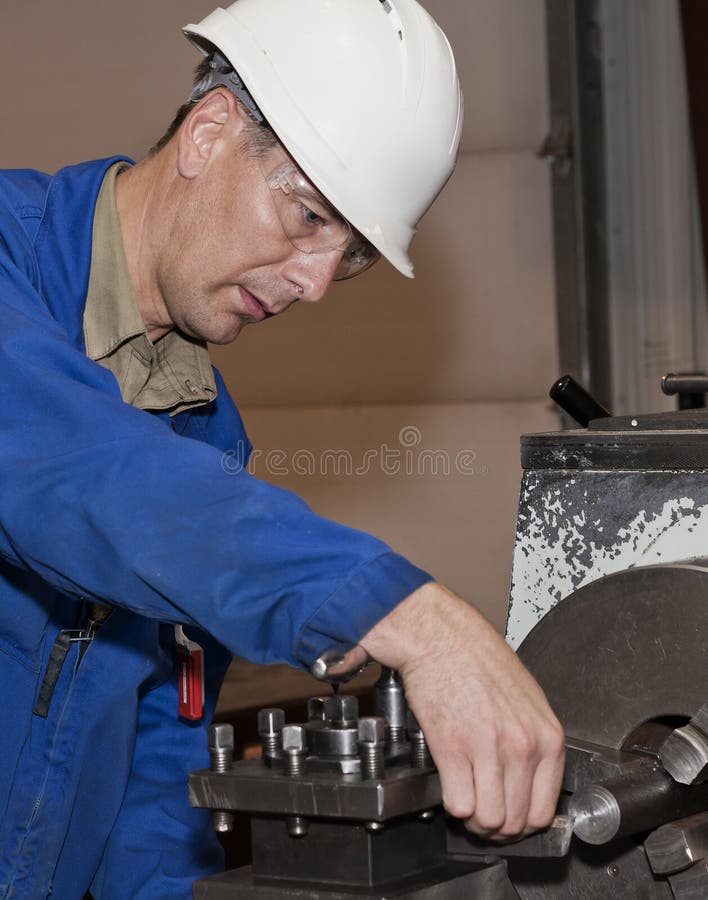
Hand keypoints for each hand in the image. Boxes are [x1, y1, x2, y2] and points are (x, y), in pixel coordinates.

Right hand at [358, 582, 564, 838]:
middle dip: (496, 826)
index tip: (508, 816)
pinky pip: (459, 804)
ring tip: (465, 800)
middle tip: (481, 810)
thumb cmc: (476, 657)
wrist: (439, 634)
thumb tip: (529, 783)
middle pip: (516, 822)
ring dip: (474, 819)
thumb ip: (532, 740)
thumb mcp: (525, 697)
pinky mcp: (453, 747)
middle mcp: (523, 746)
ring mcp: (489, 749)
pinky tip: (449, 785)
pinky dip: (452, 804)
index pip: (545, 810)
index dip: (522, 823)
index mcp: (547, 735)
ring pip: (489, 820)